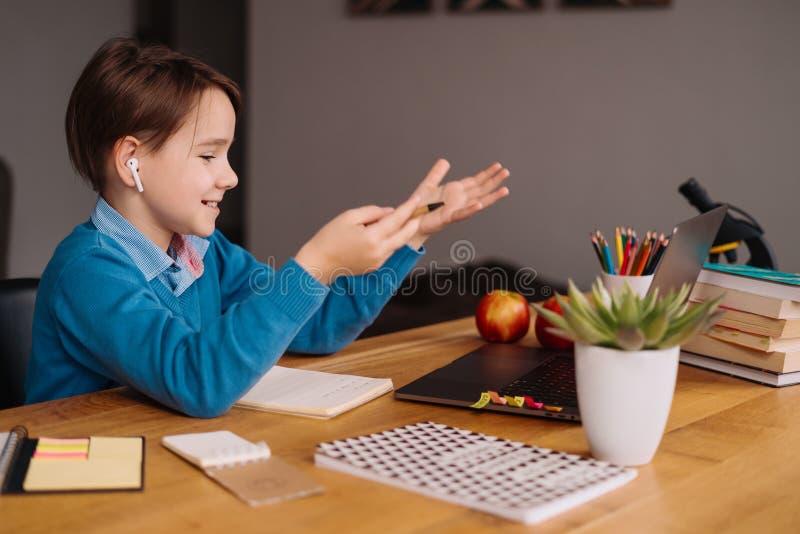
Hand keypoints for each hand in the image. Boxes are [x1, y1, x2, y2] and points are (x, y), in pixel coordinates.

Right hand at [295, 194, 421, 283]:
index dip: (408, 208)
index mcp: (372, 238)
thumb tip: (389, 212)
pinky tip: (384, 233)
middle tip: (419, 212)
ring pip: (396, 244)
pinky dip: (390, 241)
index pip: (396, 220)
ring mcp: (377, 262)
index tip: (416, 199)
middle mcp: (378, 252)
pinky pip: (388, 251)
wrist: (318, 263)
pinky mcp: (374, 267)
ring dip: (400, 232)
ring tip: (398, 220)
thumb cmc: (329, 239)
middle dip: (413, 223)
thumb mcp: (349, 217)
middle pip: (404, 236)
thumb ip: (372, 212)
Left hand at [407, 159, 509, 248]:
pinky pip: (461, 213)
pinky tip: (480, 204)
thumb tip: (445, 161)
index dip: (487, 173)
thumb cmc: (419, 206)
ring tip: (504, 190)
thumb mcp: (429, 185)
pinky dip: (471, 209)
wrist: (410, 221)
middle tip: (506, 172)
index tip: (498, 166)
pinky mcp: (448, 218)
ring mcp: (456, 209)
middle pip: (481, 189)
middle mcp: (459, 200)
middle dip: (494, 181)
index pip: (476, 180)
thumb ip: (437, 173)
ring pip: (477, 201)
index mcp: (456, 191)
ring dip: (491, 196)